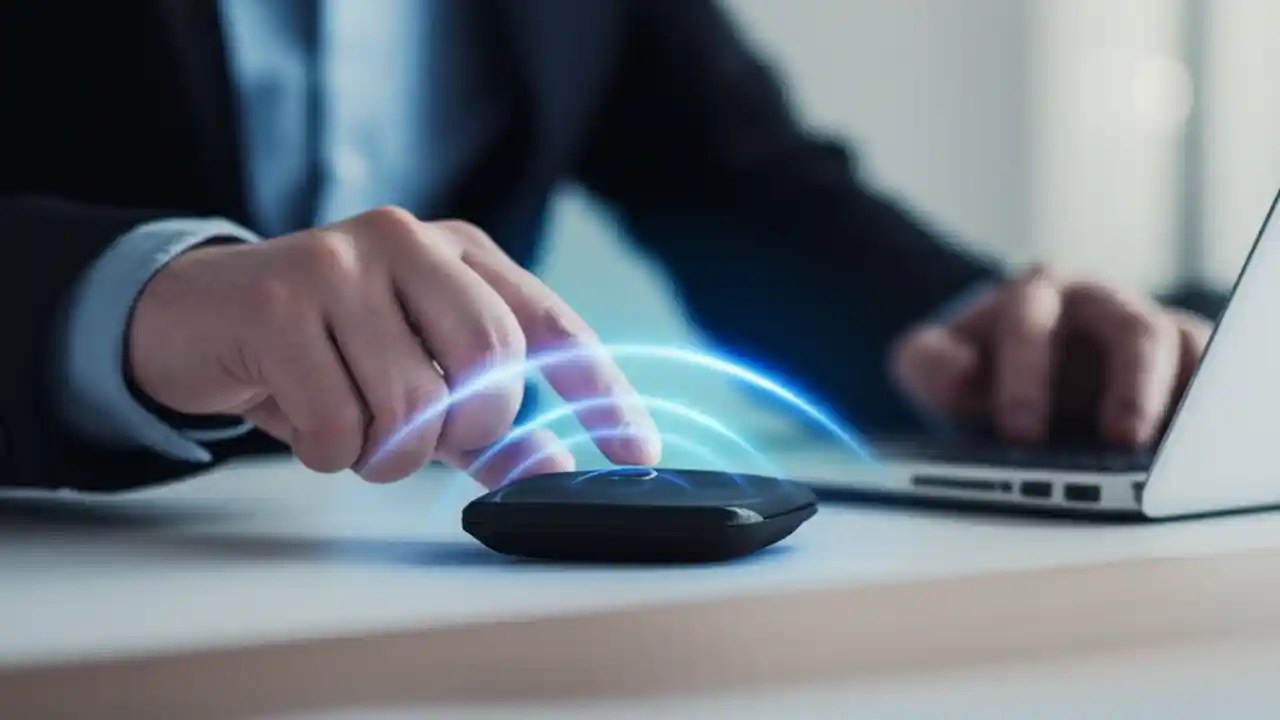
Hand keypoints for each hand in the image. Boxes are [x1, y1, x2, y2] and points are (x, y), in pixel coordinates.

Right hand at [129, 206, 659, 484]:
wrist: (196, 316)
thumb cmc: (324, 349)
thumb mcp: (417, 379)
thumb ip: (486, 423)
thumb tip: (554, 468)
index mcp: (460, 252)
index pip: (553, 324)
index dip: (601, 394)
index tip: (636, 454)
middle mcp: (410, 241)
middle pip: (493, 361)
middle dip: (470, 429)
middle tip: (430, 439)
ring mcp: (341, 261)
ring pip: (413, 403)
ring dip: (385, 452)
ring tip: (351, 427)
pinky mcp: (278, 298)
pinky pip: (337, 423)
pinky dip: (327, 451)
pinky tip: (299, 416)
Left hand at [889, 267, 1211, 447]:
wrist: (1010, 366)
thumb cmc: (976, 365)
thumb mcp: (929, 363)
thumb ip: (926, 363)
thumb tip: (956, 375)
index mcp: (1033, 295)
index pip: (1032, 323)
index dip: (1026, 378)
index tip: (1020, 432)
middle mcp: (1098, 304)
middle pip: (1131, 331)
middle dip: (1130, 387)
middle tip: (1122, 441)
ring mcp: (1146, 330)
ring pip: (1182, 349)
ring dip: (1178, 399)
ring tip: (1168, 453)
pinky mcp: (1180, 362)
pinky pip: (1208, 373)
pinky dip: (1204, 405)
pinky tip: (1190, 448)